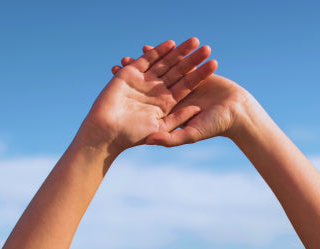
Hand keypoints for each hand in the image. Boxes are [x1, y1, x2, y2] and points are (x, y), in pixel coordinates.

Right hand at [79, 38, 216, 154]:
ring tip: (194, 41)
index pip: (186, 86)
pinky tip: (171, 44)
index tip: (213, 65)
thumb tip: (197, 109)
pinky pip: (147, 60)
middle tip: (207, 48)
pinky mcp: (130, 73)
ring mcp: (144, 81)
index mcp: (165, 104)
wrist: (107, 131)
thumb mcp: (161, 128)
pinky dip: (158, 51)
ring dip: (179, 52)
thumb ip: (179, 119)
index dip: (199, 75)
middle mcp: (156, 91)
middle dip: (192, 60)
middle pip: (178, 72)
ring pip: (165, 63)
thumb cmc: (132, 136)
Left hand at [116, 47, 251, 147]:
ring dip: (145, 65)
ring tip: (129, 55)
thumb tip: (148, 141)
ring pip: (159, 74)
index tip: (113, 93)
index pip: (145, 106)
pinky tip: (148, 47)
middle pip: (149, 88)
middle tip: (116, 67)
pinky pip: (173, 62)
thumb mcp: (189, 135)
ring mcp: (181, 86)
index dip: (130, 100)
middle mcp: (173, 100)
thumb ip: (169, 138)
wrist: (236, 110)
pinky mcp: (190, 73)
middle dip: (133, 78)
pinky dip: (161, 56)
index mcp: (169, 114)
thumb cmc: (214, 126)